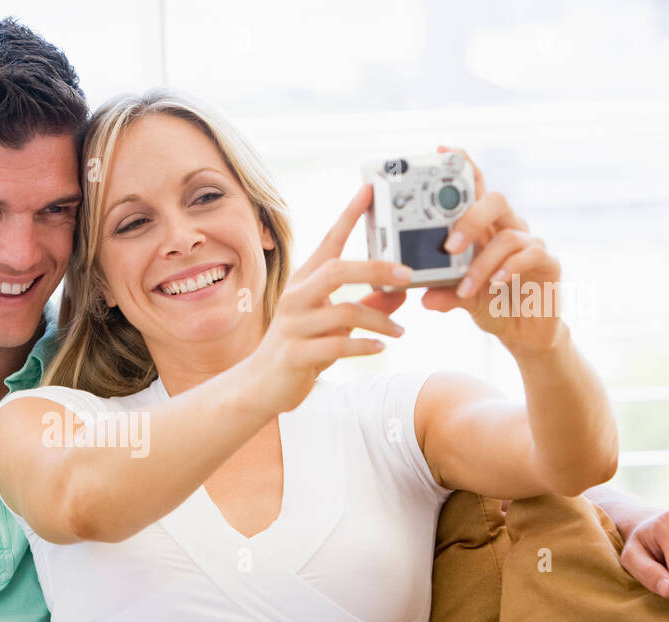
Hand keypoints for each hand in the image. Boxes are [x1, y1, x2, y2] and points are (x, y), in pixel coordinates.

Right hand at [248, 183, 409, 413]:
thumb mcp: (334, 324)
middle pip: (338, 270)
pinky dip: (364, 346)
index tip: (370, 190)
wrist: (261, 385)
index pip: (329, 241)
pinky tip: (380, 348)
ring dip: (380, 321)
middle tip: (407, 275)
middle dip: (376, 269)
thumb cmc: (300, 348)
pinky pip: (338, 346)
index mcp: (304, 282)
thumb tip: (400, 294)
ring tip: (400, 330)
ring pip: (345, 312)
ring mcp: (293, 326)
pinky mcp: (296, 354)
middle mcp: (296, 297)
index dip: (349, 215)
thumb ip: (365, 306)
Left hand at [418, 145, 565, 356]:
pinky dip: (510, 268)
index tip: (444, 150)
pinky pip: (531, 254)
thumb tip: (425, 299)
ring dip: (481, 265)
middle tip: (448, 245)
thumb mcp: (459, 298)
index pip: (474, 189)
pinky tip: (495, 284)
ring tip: (465, 289)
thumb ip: (443, 292)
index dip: (463, 166)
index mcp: (483, 228)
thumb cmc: (490, 304)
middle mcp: (507, 228)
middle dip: (469, 217)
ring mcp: (529, 243)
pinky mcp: (547, 263)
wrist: (523, 332)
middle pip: (494, 200)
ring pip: (507, 236)